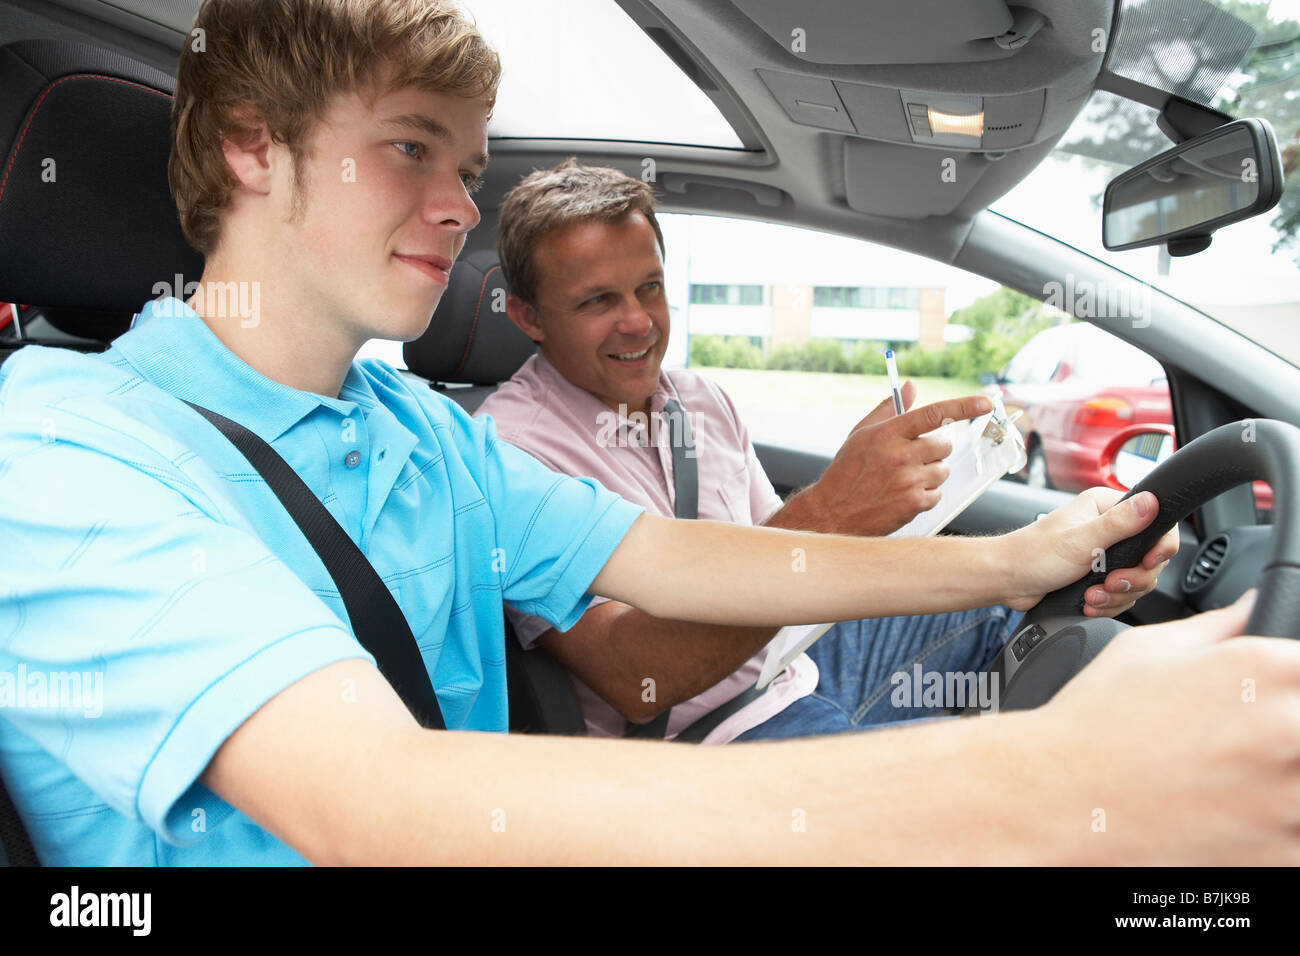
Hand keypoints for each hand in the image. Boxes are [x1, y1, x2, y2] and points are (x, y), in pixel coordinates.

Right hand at [774, 382, 993, 536]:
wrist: (832, 512)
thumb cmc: (846, 471)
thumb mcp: (861, 434)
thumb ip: (888, 408)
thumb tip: (911, 385)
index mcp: (887, 433)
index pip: (933, 414)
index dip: (964, 406)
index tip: (985, 402)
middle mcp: (900, 455)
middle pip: (943, 444)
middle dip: (935, 449)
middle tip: (914, 457)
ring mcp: (908, 480)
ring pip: (943, 470)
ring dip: (930, 473)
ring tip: (904, 479)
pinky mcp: (914, 503)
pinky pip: (937, 494)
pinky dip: (925, 495)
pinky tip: (902, 495)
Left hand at [999, 487, 1178, 613]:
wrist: (1007, 581)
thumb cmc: (1032, 555)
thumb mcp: (1080, 540)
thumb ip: (1119, 523)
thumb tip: (1152, 501)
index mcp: (1106, 507)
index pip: (1157, 521)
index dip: (1160, 547)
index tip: (1149, 562)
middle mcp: (1109, 527)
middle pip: (1151, 559)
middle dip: (1132, 579)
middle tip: (1109, 583)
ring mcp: (1105, 553)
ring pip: (1137, 581)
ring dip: (1116, 595)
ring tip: (1091, 596)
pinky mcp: (1098, 575)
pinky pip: (1121, 594)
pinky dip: (1107, 603)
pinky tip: (1088, 602)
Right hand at [1033, 590, 1299, 862]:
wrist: (1056, 797)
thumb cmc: (1095, 724)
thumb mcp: (1148, 650)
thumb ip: (1220, 627)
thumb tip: (1253, 608)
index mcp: (1264, 671)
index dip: (1290, 683)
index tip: (1273, 697)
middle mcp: (1286, 731)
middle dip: (1283, 730)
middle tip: (1243, 742)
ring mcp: (1286, 800)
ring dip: (1282, 783)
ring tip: (1233, 781)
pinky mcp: (1278, 854)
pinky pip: (1297, 838)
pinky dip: (1276, 830)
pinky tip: (1233, 816)